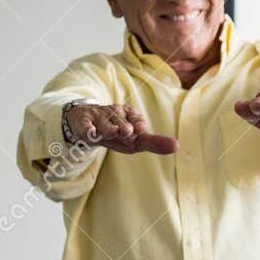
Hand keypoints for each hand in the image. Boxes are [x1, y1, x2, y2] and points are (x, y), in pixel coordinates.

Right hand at [63, 103, 177, 154]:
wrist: (84, 121)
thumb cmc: (115, 133)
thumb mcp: (134, 139)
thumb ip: (153, 143)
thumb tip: (176, 146)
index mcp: (129, 115)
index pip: (138, 122)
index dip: (139, 127)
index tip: (139, 131)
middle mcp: (115, 113)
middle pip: (124, 126)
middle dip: (126, 131)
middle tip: (126, 133)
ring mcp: (98, 117)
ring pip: (106, 126)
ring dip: (110, 129)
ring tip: (113, 132)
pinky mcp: (83, 122)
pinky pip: (85, 126)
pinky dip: (89, 130)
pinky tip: (92, 133)